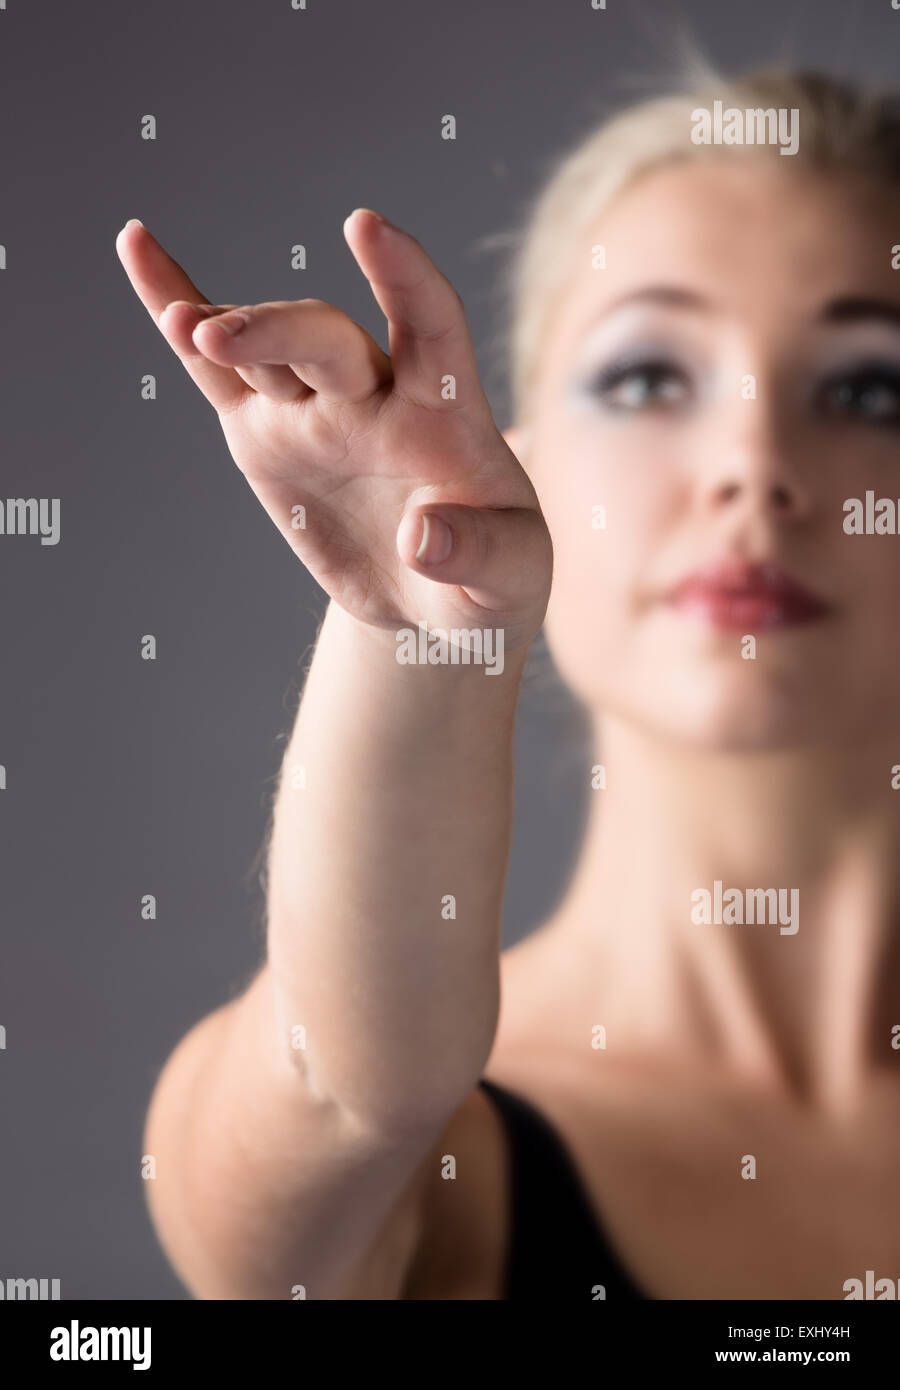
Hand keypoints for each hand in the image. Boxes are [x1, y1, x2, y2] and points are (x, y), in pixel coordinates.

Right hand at [115, 209, 551, 649]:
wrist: (435, 604)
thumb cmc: (487, 579)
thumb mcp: (510, 579)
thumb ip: (480, 554)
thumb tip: (423, 537)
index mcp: (445, 416)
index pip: (431, 326)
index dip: (405, 276)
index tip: (367, 228)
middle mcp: (376, 396)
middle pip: (327, 340)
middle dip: (278, 330)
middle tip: (222, 340)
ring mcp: (317, 411)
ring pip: (268, 353)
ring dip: (226, 332)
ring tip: (185, 327)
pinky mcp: (268, 437)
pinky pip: (217, 376)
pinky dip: (177, 314)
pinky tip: (139, 251)